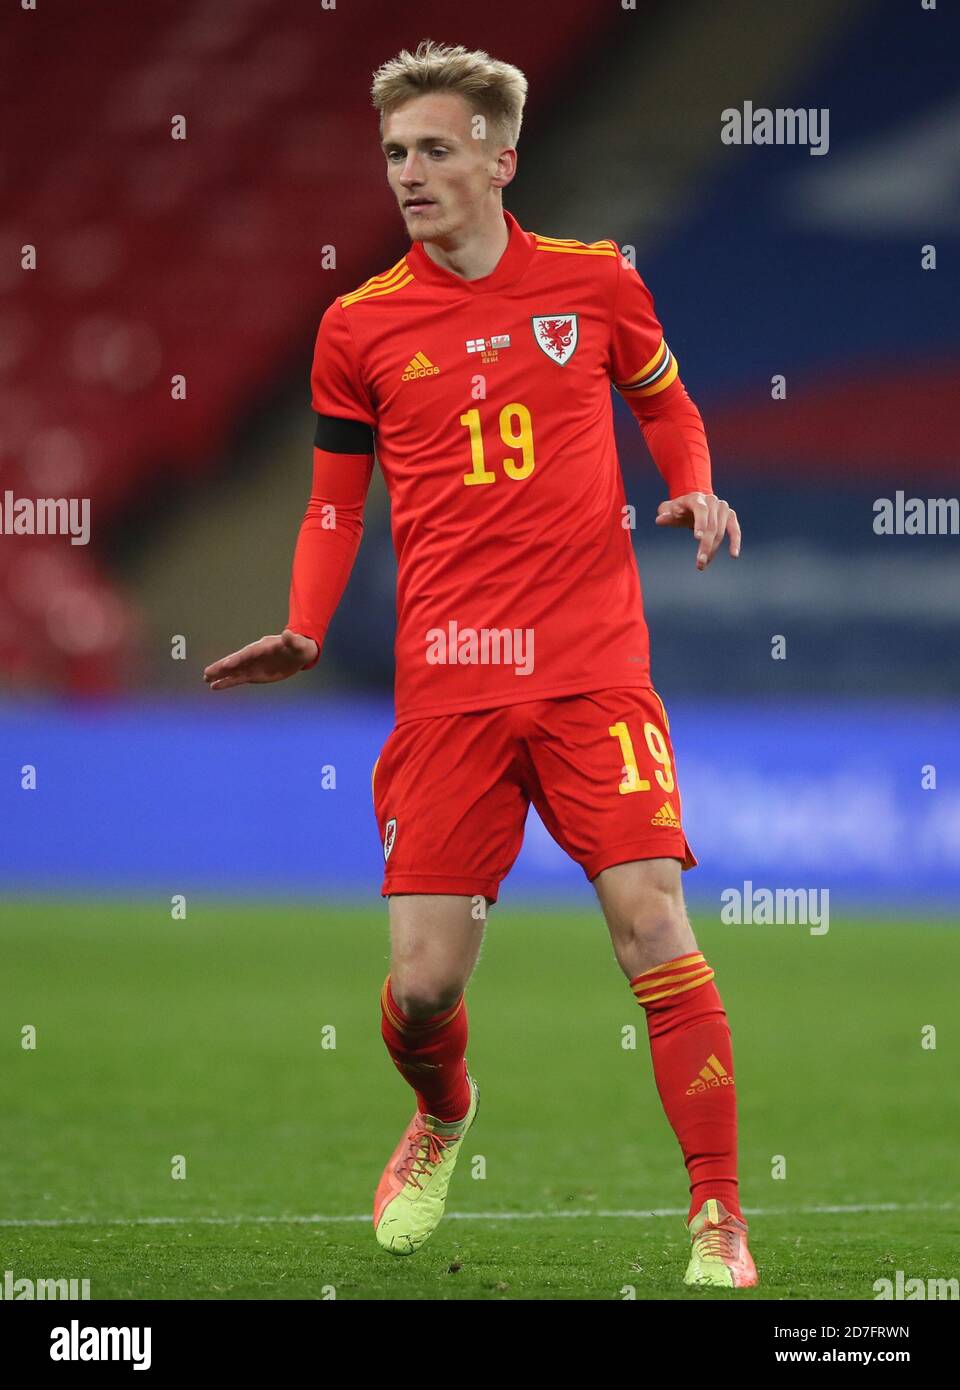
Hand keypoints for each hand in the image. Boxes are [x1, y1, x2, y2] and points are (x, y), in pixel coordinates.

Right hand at [203, 628, 318, 689]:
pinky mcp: (253, 674)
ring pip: (234, 671)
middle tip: (207, 672)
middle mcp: (254, 656)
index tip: (226, 665)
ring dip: (220, 675)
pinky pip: (238, 679)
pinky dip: (227, 682)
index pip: (248, 654)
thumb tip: (288, 633)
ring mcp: (252, 665)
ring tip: (206, 679)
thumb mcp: (299, 644)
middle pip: (236, 661)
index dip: (237, 659)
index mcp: (263, 647)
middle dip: (222, 667)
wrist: (298, 653)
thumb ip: (292, 640)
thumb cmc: (299, 647)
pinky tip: (215, 686)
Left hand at [655, 492, 740, 569]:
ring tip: (704, 564)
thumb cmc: (678, 508)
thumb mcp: (669, 510)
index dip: (700, 524)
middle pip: (711, 526)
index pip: (700, 510)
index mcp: (696, 498)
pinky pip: (735, 530)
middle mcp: (712, 501)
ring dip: (713, 550)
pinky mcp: (730, 516)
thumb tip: (659, 520)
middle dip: (705, 546)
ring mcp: (723, 508)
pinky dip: (735, 542)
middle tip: (699, 563)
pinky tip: (734, 555)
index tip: (697, 538)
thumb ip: (665, 515)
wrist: (693, 502)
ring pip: (720, 532)